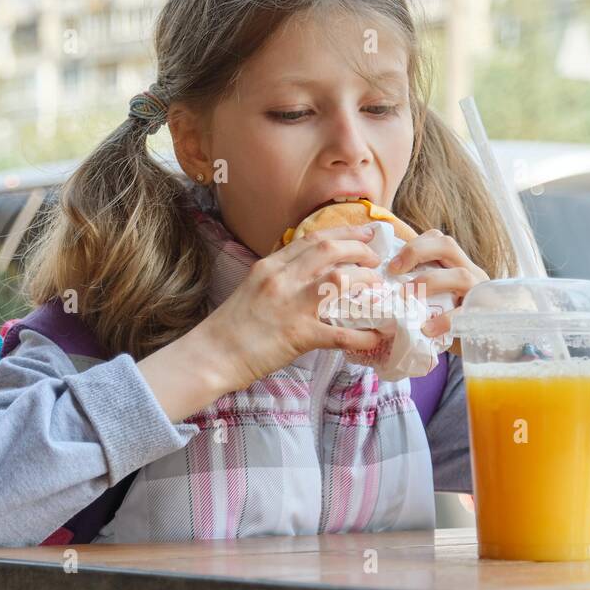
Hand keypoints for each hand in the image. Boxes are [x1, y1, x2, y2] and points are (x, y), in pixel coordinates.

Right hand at [197, 224, 388, 391]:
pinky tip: (377, 336)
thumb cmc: (230, 328)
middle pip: (329, 249)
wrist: (210, 356)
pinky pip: (341, 333)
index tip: (364, 234)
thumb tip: (307, 276)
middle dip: (359, 250)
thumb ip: (278, 278)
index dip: (343, 232)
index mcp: (269, 267)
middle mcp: (281, 279)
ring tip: (378, 287)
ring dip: (365, 281)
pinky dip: (363, 334)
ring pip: (340, 280)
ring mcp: (291, 305)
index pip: (311, 239)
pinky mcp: (298, 335)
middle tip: (376, 258)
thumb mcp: (252, 289)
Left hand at [386, 228, 488, 354]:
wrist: (493, 345)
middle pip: (448, 246)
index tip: (391, 263)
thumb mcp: (440, 299)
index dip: (414, 244)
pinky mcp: (484, 316)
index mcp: (459, 265)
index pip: (438, 239)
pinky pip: (465, 313)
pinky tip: (426, 329)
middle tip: (393, 270)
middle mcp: (472, 272)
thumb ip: (421, 288)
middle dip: (417, 252)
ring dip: (428, 282)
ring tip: (405, 298)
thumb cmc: (456, 320)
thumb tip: (382, 287)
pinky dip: (443, 320)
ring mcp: (480, 293)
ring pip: (461, 275)